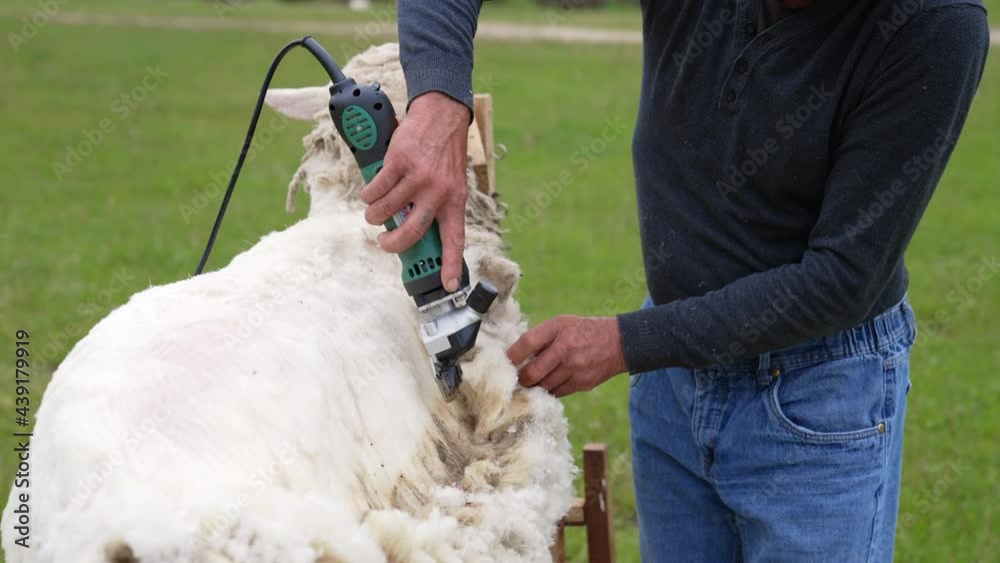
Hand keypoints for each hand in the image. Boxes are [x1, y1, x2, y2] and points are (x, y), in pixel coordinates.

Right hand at [360, 92, 469, 291]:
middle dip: (392, 243)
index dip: (452, 265)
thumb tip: (416, 231)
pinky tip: (370, 193)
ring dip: (374, 215)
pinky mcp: (399, 162)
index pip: (455, 239)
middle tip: (385, 242)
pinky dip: (369, 194)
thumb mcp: (451, 183)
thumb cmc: (444, 154)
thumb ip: (438, 206)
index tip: (450, 285)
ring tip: (374, 212)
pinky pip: (376, 189)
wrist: (441, 116)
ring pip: (386, 211)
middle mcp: (438, 193)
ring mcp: (418, 178)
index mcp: (454, 202)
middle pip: (411, 232)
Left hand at [506, 316, 627, 397]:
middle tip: (516, 379)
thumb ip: (540, 337)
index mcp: (557, 329)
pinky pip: (556, 393)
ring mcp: (574, 369)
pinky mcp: (581, 384)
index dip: (511, 356)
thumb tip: (515, 355)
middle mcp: (565, 349)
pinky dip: (549, 390)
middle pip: (531, 373)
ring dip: (534, 387)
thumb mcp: (561, 323)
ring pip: (543, 387)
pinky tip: (548, 385)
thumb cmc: (583, 331)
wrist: (618, 342)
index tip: (505, 363)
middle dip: (520, 379)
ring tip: (530, 383)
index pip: (526, 344)